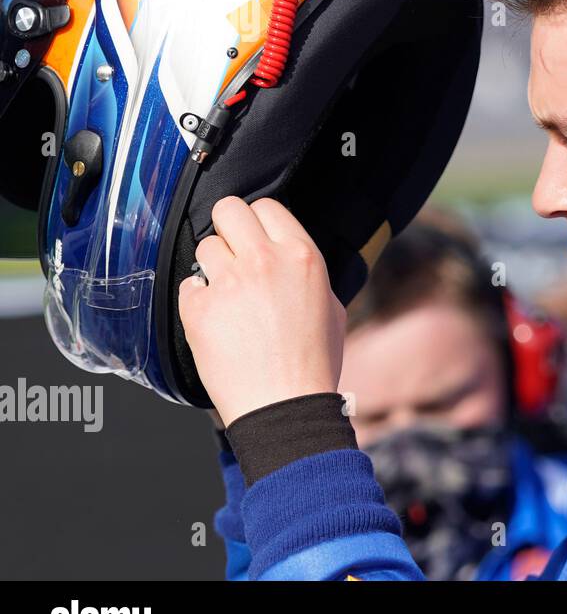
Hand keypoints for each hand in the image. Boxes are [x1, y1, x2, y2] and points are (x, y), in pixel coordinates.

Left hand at [178, 196, 345, 424]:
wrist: (286, 406)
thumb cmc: (314, 363)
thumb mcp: (331, 307)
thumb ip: (307, 274)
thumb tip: (289, 260)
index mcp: (302, 256)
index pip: (267, 207)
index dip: (258, 221)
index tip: (254, 237)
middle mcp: (265, 261)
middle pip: (228, 210)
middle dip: (227, 229)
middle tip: (232, 254)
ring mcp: (229, 283)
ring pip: (205, 246)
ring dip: (213, 267)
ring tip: (227, 296)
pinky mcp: (199, 308)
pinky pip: (188, 285)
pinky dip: (198, 300)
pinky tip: (216, 321)